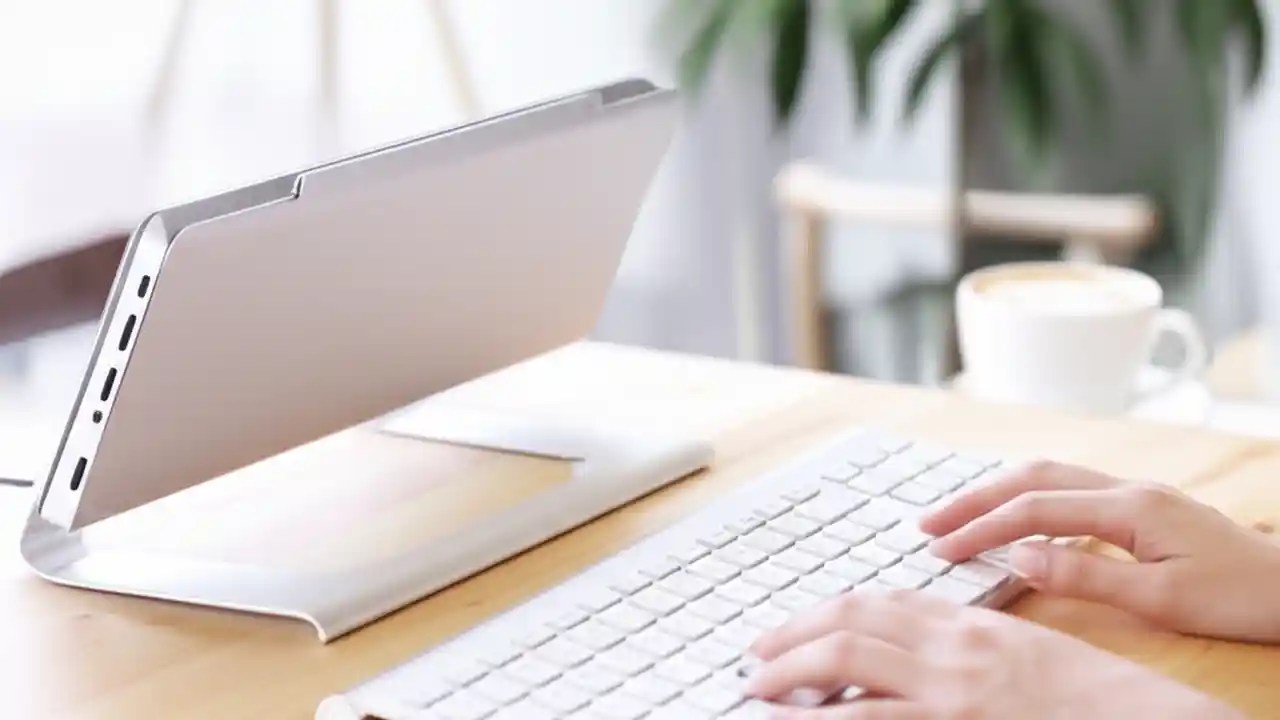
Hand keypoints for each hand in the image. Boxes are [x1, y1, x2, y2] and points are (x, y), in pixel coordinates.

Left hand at [747, 590, 1239, 718]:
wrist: (1147, 718)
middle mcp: (952, 645)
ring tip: (758, 684)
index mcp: (970, 623)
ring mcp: (951, 687)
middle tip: (758, 652)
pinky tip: (790, 718)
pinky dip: (822, 716)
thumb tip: (916, 653)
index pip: (881, 601)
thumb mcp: (1026, 655)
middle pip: (851, 618)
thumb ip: (969, 647)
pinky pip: (869, 715)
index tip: (797, 625)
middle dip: (794, 632)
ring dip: (791, 668)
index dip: (828, 611)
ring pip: (847, 656)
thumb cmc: (1094, 697)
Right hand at [921, 461, 1279, 642]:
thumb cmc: (1239, 598)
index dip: (982, 527)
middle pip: (1033, 478)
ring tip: (956, 511)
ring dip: (998, 490)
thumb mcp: (1162, 599)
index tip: (942, 549)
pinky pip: (1069, 487)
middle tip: (928, 520)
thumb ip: (1087, 574)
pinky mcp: (1141, 505)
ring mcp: (1136, 493)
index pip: (1036, 510)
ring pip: (1050, 475)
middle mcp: (1128, 488)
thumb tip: (1018, 555)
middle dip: (975, 497)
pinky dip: (1028, 495)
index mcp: (1131, 508)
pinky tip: (1013, 514)